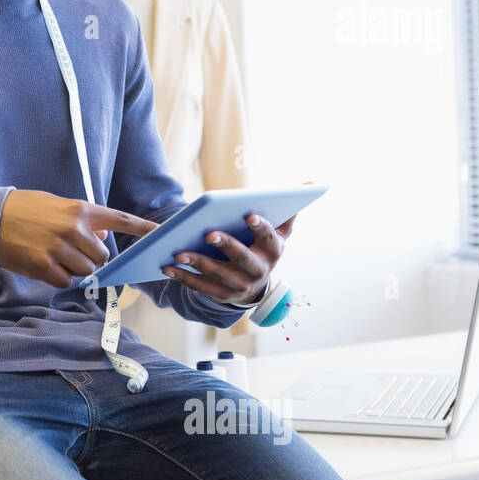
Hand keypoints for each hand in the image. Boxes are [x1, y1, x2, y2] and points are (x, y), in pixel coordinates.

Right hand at [0, 189, 157, 288]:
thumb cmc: (24, 209)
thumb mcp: (57, 205)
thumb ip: (82, 220)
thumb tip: (102, 236)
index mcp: (80, 210)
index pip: (120, 219)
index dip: (143, 228)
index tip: (161, 234)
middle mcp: (74, 229)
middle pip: (102, 257)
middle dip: (90, 258)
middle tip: (70, 251)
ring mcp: (59, 249)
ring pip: (86, 272)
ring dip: (75, 269)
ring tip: (54, 256)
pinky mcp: (44, 267)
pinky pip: (66, 282)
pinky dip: (59, 278)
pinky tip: (45, 265)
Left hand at [162, 211, 297, 303]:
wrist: (256, 286)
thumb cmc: (263, 248)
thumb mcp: (278, 232)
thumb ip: (288, 209)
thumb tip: (309, 183)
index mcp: (274, 250)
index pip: (269, 237)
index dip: (261, 227)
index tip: (249, 214)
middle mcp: (260, 270)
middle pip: (242, 257)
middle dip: (226, 244)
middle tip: (208, 232)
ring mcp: (241, 285)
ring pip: (218, 274)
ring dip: (198, 263)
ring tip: (178, 252)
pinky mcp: (223, 296)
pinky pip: (201, 287)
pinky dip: (184, 277)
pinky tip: (168, 266)